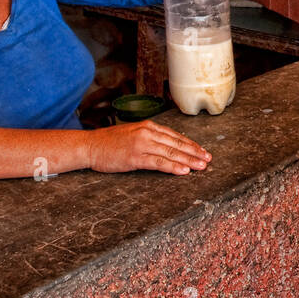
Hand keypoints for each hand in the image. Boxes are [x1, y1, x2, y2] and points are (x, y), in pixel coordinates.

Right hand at [87, 120, 210, 174]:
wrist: (90, 146)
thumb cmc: (110, 142)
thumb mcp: (133, 134)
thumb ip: (150, 138)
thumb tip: (168, 146)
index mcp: (148, 126)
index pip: (175, 136)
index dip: (190, 144)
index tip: (202, 151)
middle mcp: (147, 133)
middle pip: (176, 144)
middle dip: (194, 152)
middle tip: (208, 159)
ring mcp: (141, 145)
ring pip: (171, 153)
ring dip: (189, 160)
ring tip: (201, 166)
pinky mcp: (135, 157)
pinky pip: (159, 163)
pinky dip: (173, 167)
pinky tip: (183, 171)